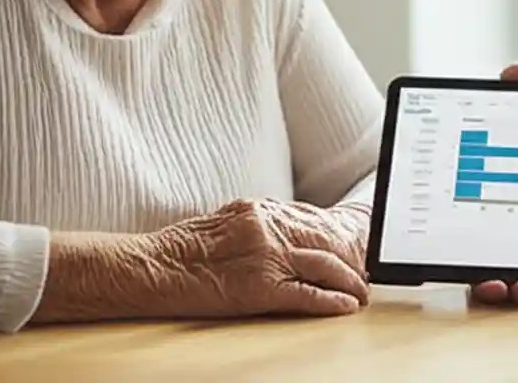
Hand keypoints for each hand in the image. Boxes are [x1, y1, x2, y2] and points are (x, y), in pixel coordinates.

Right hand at [146, 198, 371, 317]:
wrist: (151, 267)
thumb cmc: (180, 250)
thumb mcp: (225, 224)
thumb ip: (258, 226)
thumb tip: (288, 236)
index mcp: (260, 210)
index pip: (313, 220)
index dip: (338, 238)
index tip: (353, 250)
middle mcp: (268, 227)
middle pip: (327, 241)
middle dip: (352, 260)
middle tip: (366, 274)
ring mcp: (266, 256)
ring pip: (325, 265)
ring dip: (350, 282)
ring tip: (363, 294)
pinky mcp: (260, 287)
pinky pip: (307, 294)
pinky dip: (331, 301)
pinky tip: (347, 306)